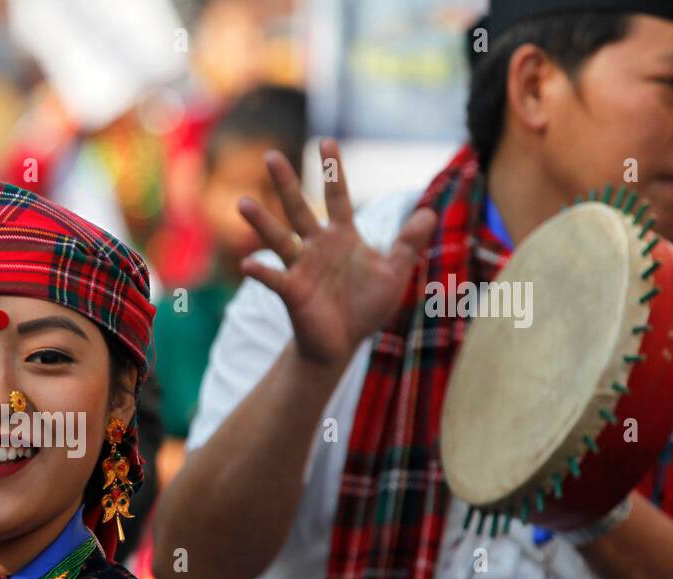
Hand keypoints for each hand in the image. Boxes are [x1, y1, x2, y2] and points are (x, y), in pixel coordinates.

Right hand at [237, 139, 437, 367]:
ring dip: (262, 221)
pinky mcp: (291, 291)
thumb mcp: (394, 273)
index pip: (337, 196)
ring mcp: (300, 267)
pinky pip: (273, 278)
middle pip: (299, 208)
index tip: (327, 142)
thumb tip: (429, 213)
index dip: (333, 171)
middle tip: (271, 156)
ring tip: (243, 202)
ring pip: (279, 238)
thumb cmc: (365, 306)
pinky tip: (248, 264)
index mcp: (342, 236)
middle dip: (286, 183)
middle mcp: (316, 246)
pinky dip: (261, 271)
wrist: (342, 343)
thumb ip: (409, 243)